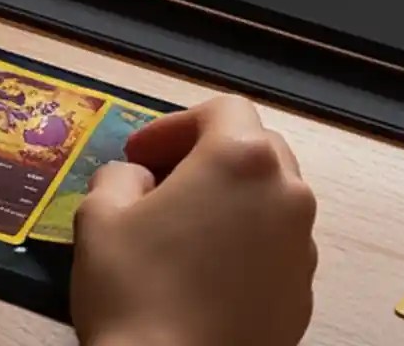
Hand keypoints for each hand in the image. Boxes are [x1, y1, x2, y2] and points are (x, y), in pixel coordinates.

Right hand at [71, 97, 317, 345]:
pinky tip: (205, 273)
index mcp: (241, 160)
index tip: (139, 156)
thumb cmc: (135, 291)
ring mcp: (303, 246)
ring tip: (182, 229)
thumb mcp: (99, 216)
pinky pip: (275, 247)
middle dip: (207, 155)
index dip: (174, 125)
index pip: (221, 109)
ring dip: (229, 199)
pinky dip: (244, 243)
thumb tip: (137, 179)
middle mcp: (287, 193)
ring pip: (270, 199)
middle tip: (161, 181)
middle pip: (254, 148)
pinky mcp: (304, 293)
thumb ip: (118, 176)